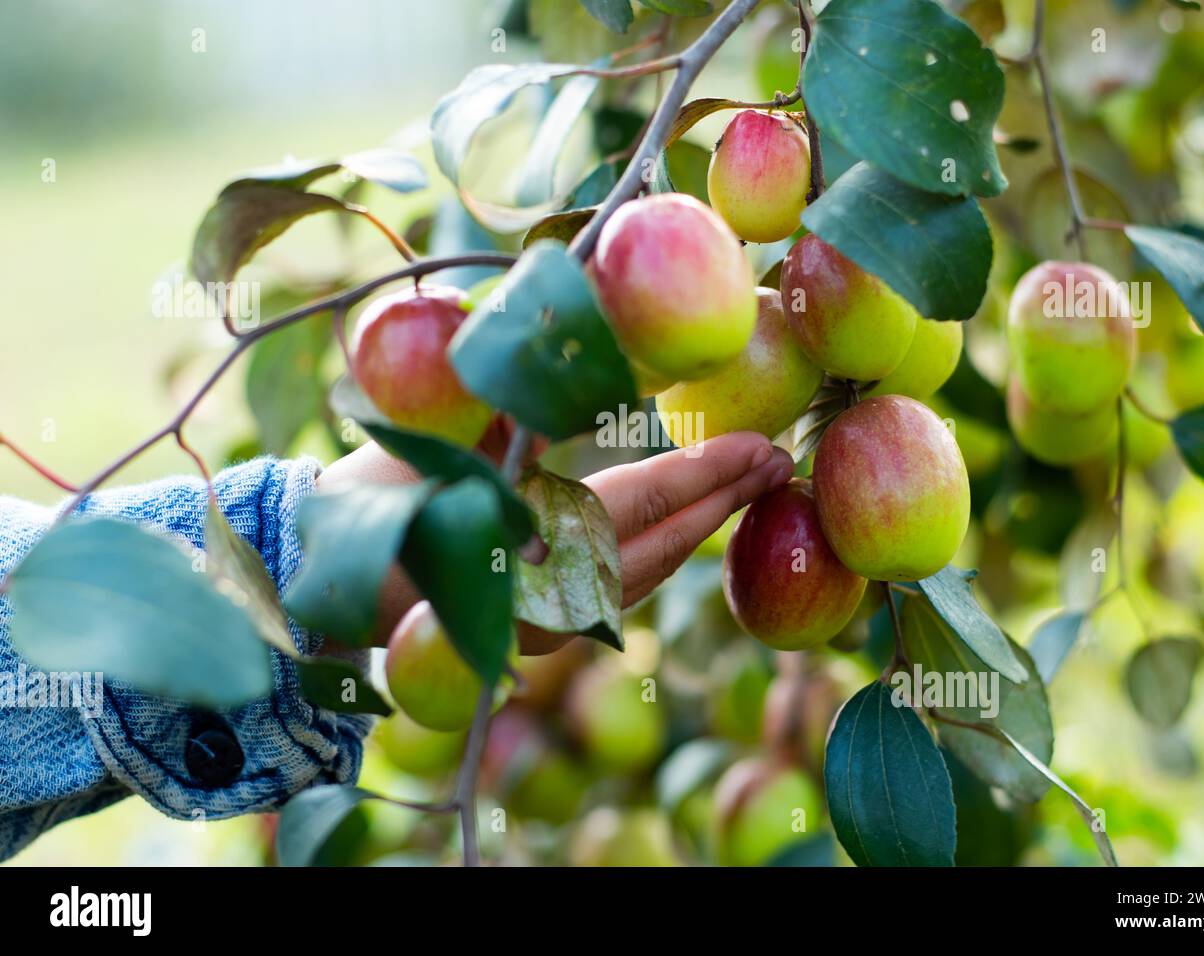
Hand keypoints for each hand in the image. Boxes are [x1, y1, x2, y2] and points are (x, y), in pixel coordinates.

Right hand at [316, 431, 791, 646]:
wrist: (309, 583)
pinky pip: (614, 596)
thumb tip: (558, 350)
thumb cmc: (359, 503)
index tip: (757, 449)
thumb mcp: (426, 446)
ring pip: (639, 580)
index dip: (698, 478)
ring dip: (695, 534)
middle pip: (653, 549)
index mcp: (515, 541)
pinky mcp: (533, 634)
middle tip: (776, 463)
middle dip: (719, 507)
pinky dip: (655, 560)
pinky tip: (683, 532)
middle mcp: (537, 595)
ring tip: (745, 490)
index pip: (631, 505)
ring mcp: (538, 625)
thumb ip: (501, 415)